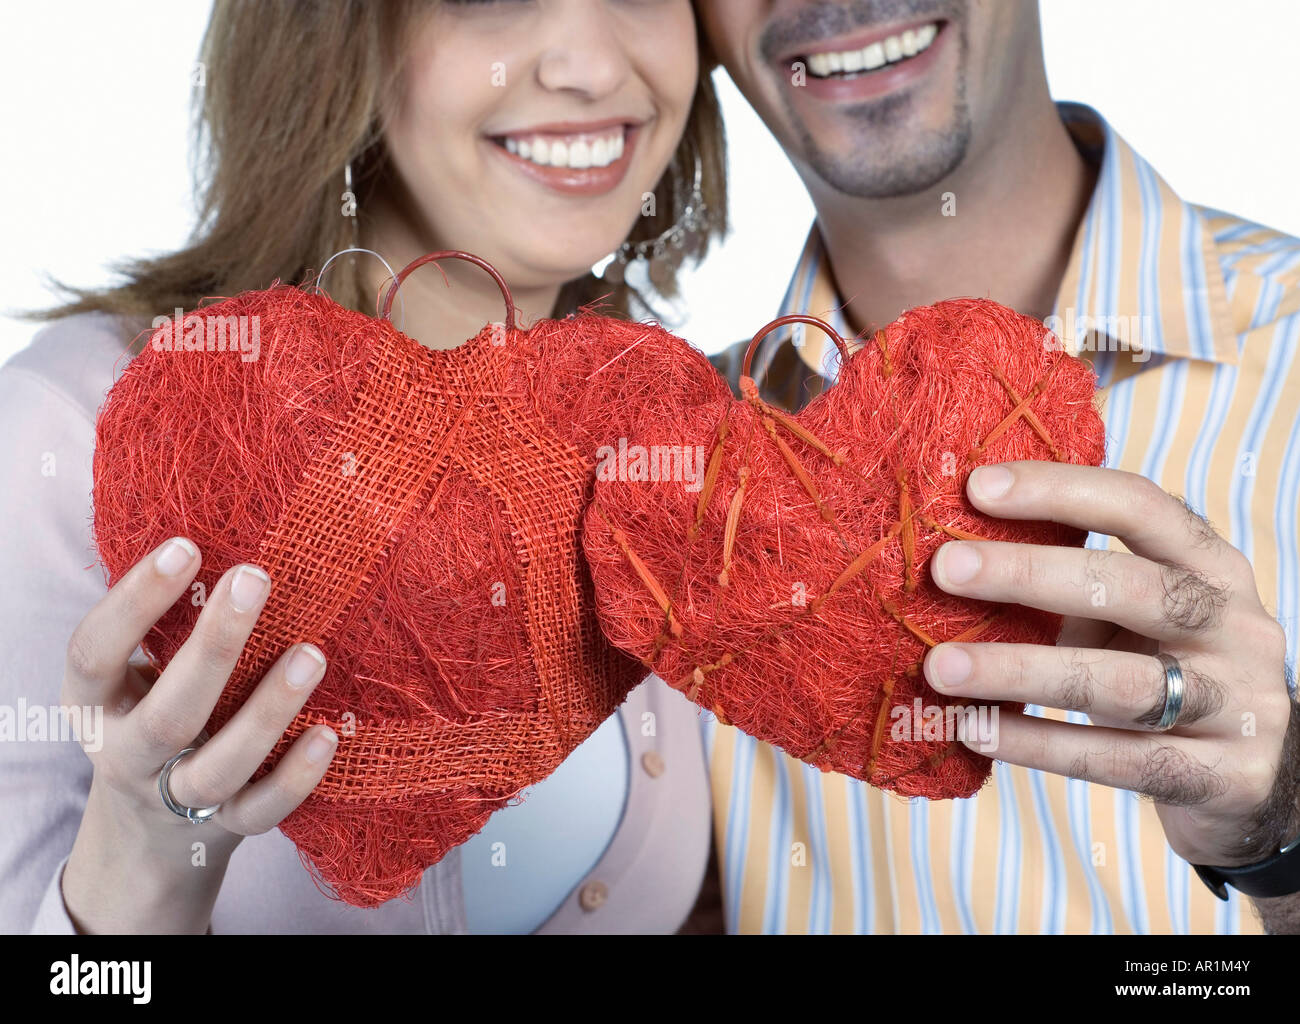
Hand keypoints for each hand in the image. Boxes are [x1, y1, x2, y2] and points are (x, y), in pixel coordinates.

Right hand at [61, 537, 338, 932]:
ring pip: (219, 766)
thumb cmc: (156, 713)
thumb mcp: (136, 675)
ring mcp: (177, 799)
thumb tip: (234, 537)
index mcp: (93, 706)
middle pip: (167, 714)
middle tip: (255, 579)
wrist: (150, 833)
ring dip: (267, 711)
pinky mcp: (226, 828)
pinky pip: (261, 811)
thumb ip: (168, 628)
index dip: (136, 600)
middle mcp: (128, 756)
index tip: (187, 546)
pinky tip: (328, 736)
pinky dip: (295, 778)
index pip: (95, 652)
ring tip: (311, 654)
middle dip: (213, 647)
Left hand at [921, 461, 1298, 868]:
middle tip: (945, 569)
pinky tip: (976, 730)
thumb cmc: (1169, 673)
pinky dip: (1038, 744)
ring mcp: (1237, 705)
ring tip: (940, 668)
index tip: (977, 487)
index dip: (1061, 491)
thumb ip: (1075, 589)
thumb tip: (957, 562)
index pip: (1141, 508)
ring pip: (1119, 683)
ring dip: (1020, 671)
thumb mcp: (1140, 618)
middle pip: (1132, 588)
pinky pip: (1115, 760)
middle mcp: (1236, 628)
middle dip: (1030, 573)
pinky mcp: (1223, 777)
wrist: (1257, 780)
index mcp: (1214, 568)